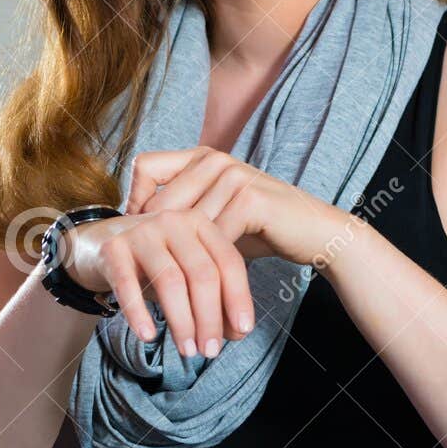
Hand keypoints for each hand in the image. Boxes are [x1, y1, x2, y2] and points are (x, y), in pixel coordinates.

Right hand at [60, 211, 255, 358]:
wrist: (105, 241)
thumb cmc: (158, 263)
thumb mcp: (190, 276)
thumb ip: (217, 300)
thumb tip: (238, 332)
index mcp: (201, 223)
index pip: (229, 262)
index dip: (238, 298)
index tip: (242, 331)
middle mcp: (174, 222)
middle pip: (202, 273)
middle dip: (210, 318)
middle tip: (209, 350)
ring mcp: (142, 232)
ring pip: (170, 280)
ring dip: (181, 321)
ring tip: (186, 349)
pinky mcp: (113, 248)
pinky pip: (127, 284)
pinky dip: (139, 313)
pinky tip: (148, 335)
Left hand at [123, 147, 356, 269]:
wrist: (314, 233)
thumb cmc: (260, 229)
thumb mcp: (212, 218)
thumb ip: (180, 218)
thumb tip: (132, 236)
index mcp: (199, 157)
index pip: (143, 166)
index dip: (133, 201)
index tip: (137, 235)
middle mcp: (213, 159)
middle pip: (159, 204)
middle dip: (153, 244)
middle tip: (151, 278)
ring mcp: (232, 175)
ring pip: (184, 226)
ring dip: (180, 263)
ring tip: (177, 290)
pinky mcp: (249, 198)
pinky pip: (213, 237)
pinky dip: (207, 265)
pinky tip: (208, 287)